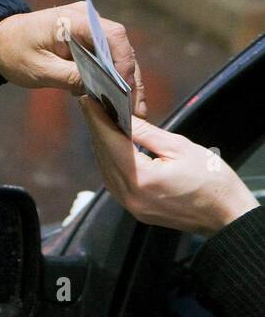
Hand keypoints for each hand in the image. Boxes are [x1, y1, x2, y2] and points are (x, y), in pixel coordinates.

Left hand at [0, 1, 146, 117]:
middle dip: (129, 78)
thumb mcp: (40, 70)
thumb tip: (101, 90)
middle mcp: (86, 18)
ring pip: (116, 54)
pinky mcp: (84, 39)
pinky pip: (104, 56)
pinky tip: (112, 100)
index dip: (124, 63)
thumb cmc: (13, 52)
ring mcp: (87, 27)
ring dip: (122, 80)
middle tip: (136, 108)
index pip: (113, 36)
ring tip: (130, 109)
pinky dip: (109, 77)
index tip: (124, 89)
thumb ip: (71, 77)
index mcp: (73, 19)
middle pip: (120, 47)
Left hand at [78, 96, 258, 235]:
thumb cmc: (212, 180)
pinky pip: (114, 182)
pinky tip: (114, 148)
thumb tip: (122, 117)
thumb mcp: (180, 147)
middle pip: (103, 156)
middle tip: (94, 107)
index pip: (109, 142)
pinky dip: (111, 163)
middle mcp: (130, 195)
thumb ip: (146, 133)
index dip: (97, 119)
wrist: (229, 215)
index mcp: (142, 178)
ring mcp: (132, 206)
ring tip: (103, 123)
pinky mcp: (136, 210)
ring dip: (103, 146)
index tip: (88, 101)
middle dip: (98, 129)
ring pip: (106, 170)